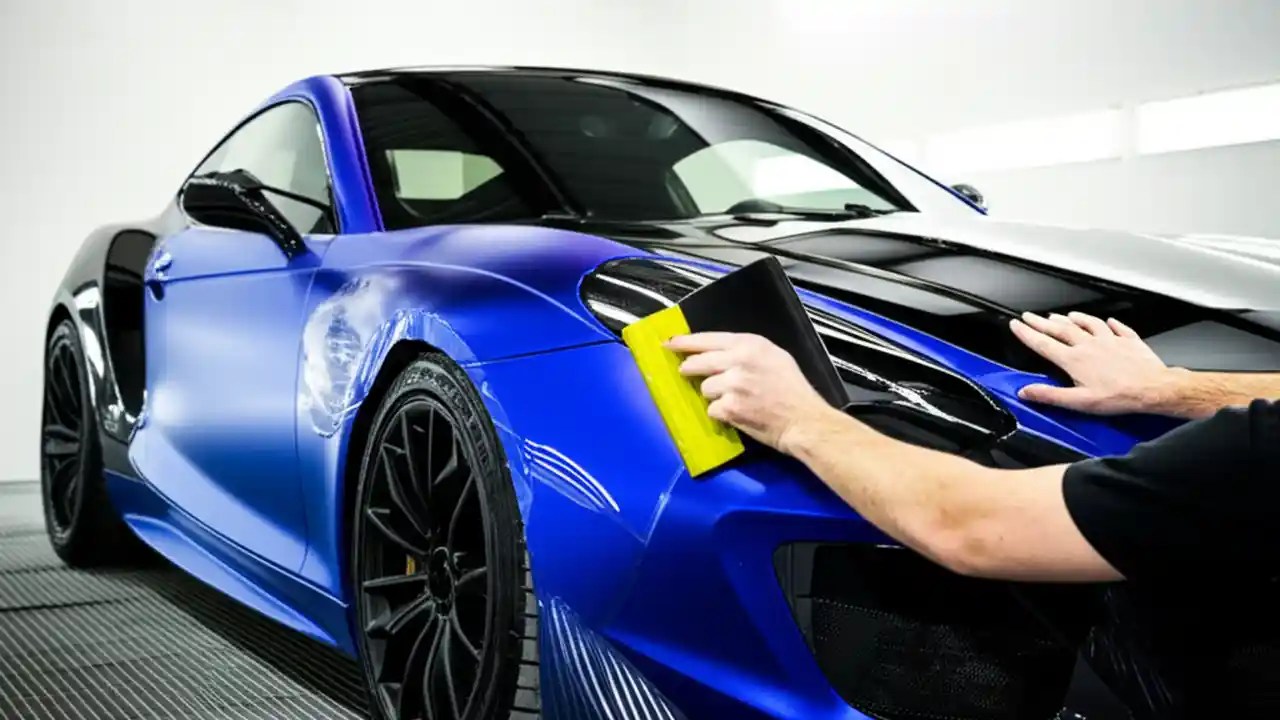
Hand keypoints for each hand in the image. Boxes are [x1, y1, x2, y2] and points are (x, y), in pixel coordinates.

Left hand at [665, 332, 834, 452]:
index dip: (685, 342)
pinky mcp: (730, 407)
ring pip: (704, 388)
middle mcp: (740, 361)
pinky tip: (736, 414)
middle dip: (689, 368)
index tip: (670, 343)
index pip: (708, 338)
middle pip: (698, 361)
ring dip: (713, 396)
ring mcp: (733, 385)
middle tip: (685, 371)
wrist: (804, 420)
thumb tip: (718, 352)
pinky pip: (712, 409)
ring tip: (733, 400)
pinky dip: (721, 414)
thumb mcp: (775, 357)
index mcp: (751, 344)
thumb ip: (747, 350)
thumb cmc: (793, 390)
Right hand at [1009, 311, 1175, 414]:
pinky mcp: (1128, 341)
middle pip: (1061, 329)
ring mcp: (1110, 340)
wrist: (1153, 388)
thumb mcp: (1079, 402)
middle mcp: (1089, 345)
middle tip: (1030, 316)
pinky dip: (1111, 323)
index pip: (1044, 344)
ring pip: (1087, 323)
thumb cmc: (1119, 396)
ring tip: (1063, 314)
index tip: (1016, 325)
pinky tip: (1108, 321)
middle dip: (1042, 321)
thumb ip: (1050, 395)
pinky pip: (1118, 328)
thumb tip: (1026, 392)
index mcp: (1074, 360)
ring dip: (1073, 318)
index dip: (1027, 334)